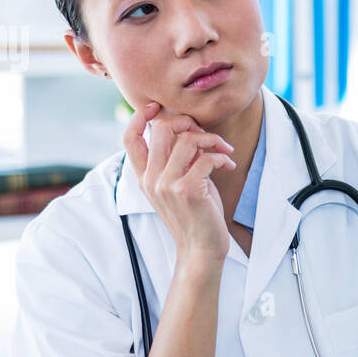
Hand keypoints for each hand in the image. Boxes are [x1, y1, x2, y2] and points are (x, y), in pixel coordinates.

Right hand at [123, 102, 236, 260]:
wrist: (201, 248)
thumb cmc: (195, 214)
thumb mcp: (177, 184)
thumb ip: (174, 159)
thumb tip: (186, 129)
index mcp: (144, 176)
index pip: (128, 138)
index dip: (139, 116)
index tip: (157, 107)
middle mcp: (151, 179)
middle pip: (160, 129)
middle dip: (187, 122)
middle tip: (206, 135)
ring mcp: (167, 185)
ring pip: (187, 140)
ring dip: (212, 139)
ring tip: (224, 151)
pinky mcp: (188, 191)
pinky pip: (206, 158)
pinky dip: (222, 157)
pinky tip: (228, 165)